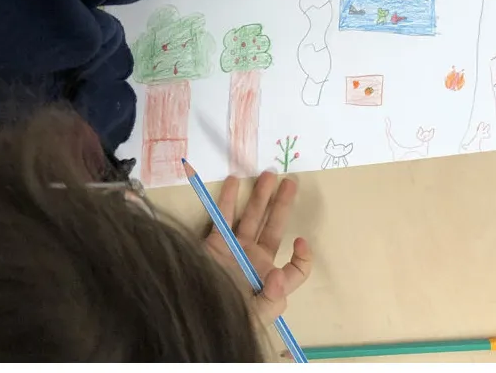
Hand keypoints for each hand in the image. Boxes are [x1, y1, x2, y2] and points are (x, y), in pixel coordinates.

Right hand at [204, 171, 311, 325]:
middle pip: (274, 228)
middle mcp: (255, 261)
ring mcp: (234, 249)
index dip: (302, 256)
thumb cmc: (229, 320)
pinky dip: (228, 199)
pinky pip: (223, 217)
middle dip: (282, 205)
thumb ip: (272, 297)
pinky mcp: (214, 243)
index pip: (295, 268)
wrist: (192, 318)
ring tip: (268, 175)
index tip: (299, 241)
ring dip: (260, 196)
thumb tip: (279, 275)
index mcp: (270, 279)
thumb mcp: (256, 316)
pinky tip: (234, 181)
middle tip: (289, 183)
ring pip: (251, 217)